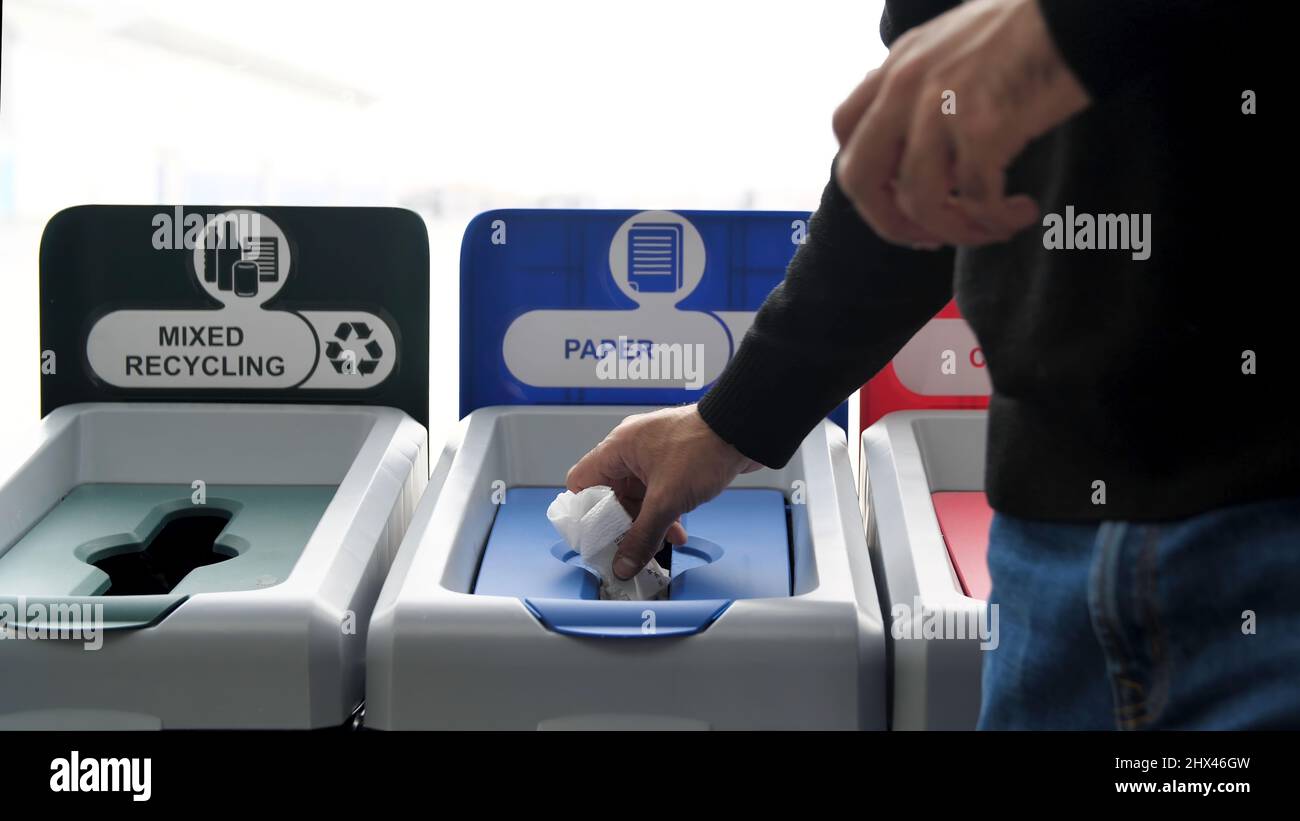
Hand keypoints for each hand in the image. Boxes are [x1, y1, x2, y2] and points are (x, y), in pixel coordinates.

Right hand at [565, 405, 759, 578]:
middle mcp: (631, 449)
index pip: (581, 482)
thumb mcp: (666, 501)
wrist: (743, 429)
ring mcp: (653, 454)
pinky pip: (659, 491)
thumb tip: (624, 564)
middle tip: (628, 549)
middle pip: (611, 494)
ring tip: (660, 544)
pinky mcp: (674, 460)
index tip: (595, 538)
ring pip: (638, 496)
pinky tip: (678, 531)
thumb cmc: (702, 448)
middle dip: (622, 524)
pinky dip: (664, 511)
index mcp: (617, 448)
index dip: (584, 512)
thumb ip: (642, 536)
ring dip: (647, 521)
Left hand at [833, 0, 1089, 247]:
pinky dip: (997, 221)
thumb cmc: (1031, 32)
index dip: (865, 177)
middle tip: (929, 238)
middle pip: (860, 179)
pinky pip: (976, 200)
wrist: (1084, 11)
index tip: (897, 201)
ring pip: (920, 202)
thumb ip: (921, 90)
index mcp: (896, 66)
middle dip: (891, 223)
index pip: (845, 130)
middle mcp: (906, 86)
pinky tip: (1022, 213)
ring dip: (957, 230)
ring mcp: (940, 107)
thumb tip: (914, 150)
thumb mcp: (951, 47)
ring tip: (992, 228)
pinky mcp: (983, 127)